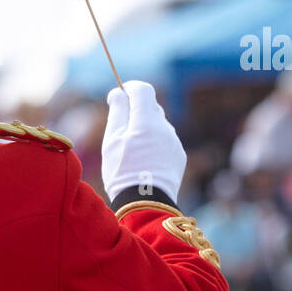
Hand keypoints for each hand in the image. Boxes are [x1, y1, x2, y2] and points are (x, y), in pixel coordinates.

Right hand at [101, 80, 186, 202]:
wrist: (145, 202)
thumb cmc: (122, 171)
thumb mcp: (112, 140)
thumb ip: (117, 112)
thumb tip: (118, 92)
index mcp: (146, 121)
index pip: (143, 90)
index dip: (130, 88)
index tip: (121, 93)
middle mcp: (165, 127)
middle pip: (151, 107)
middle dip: (136, 110)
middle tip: (120, 126)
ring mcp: (174, 141)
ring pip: (158, 125)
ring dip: (145, 128)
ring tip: (131, 150)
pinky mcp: (178, 155)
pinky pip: (165, 140)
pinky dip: (154, 142)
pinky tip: (144, 160)